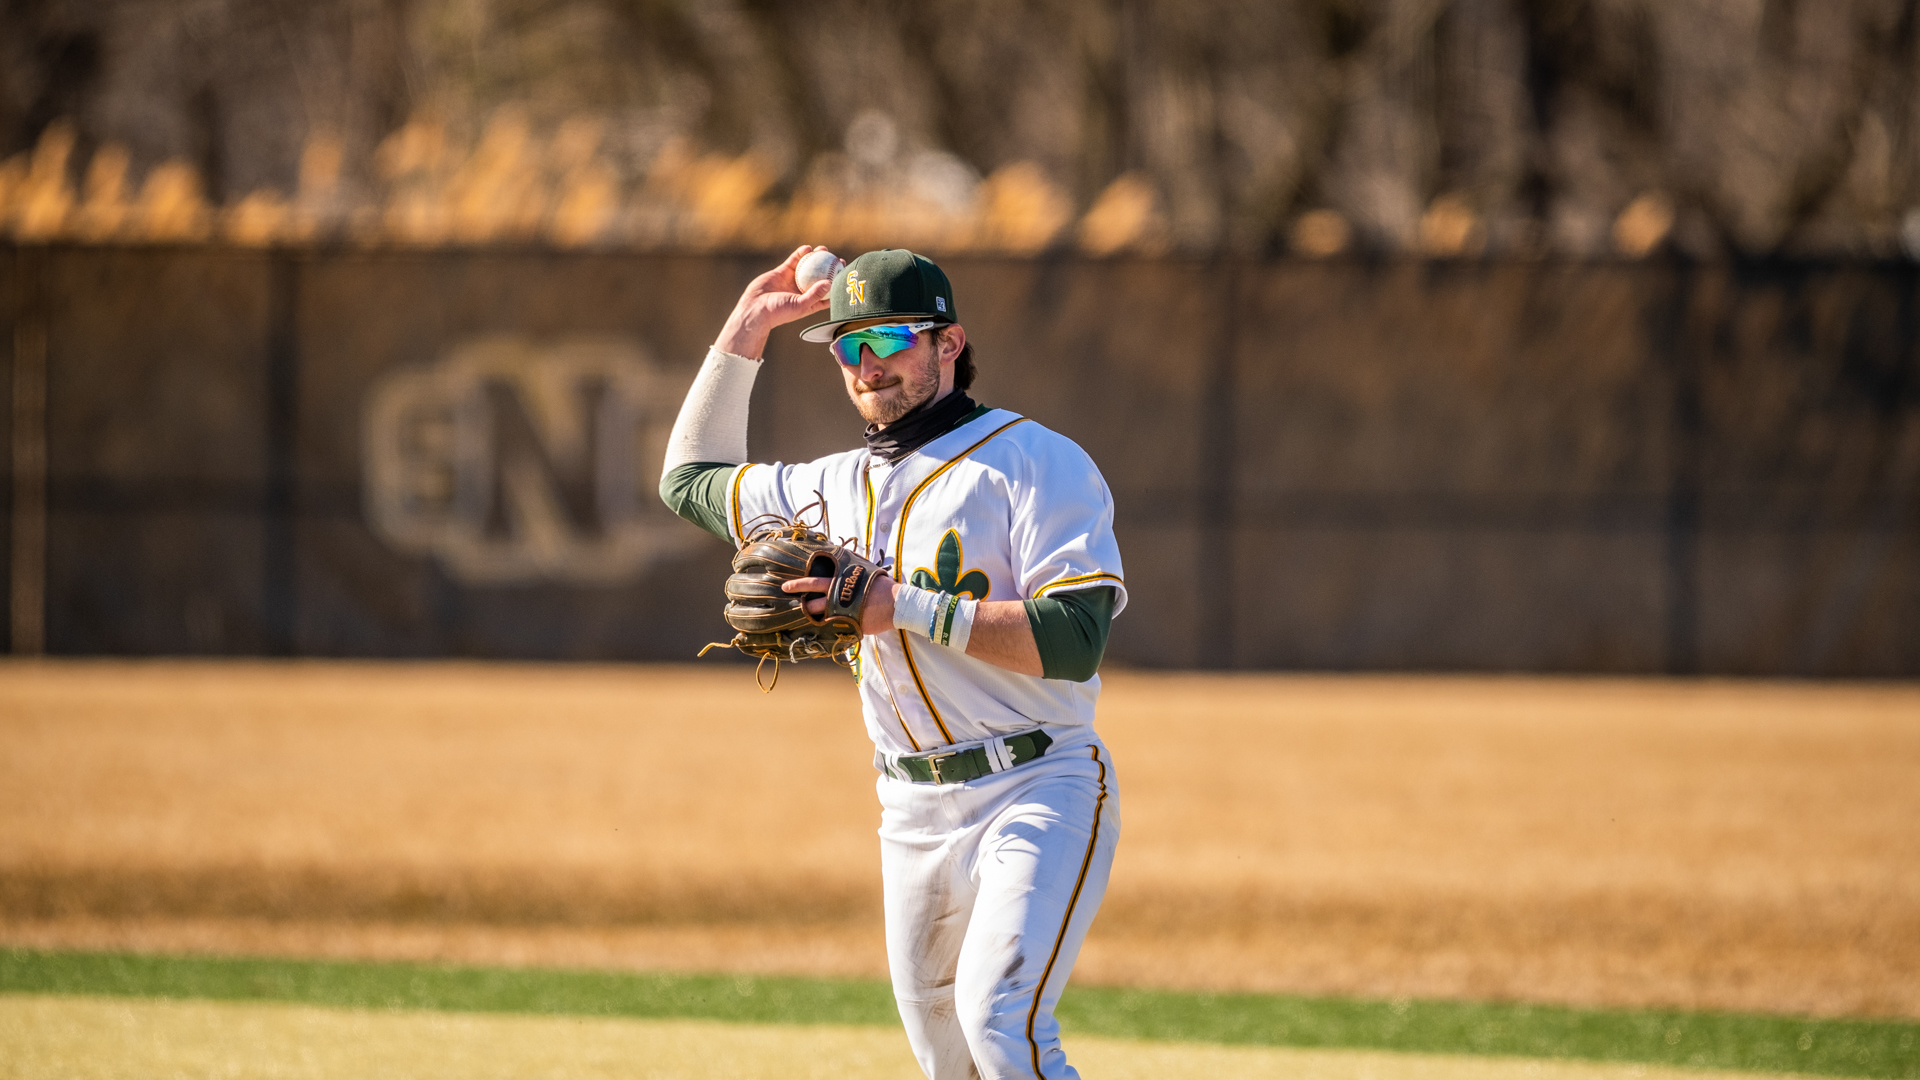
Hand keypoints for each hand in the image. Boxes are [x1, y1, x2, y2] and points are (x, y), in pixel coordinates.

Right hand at [714, 245, 834, 358]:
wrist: (755, 308)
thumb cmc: (778, 312)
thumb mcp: (799, 305)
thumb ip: (814, 295)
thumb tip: (830, 283)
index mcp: (810, 302)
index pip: (828, 292)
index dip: (837, 283)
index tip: (844, 273)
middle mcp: (803, 291)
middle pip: (820, 277)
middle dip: (830, 268)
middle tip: (837, 259)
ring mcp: (793, 280)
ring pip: (808, 267)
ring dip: (816, 257)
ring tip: (823, 249)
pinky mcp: (783, 272)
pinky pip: (794, 261)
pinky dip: (800, 254)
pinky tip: (807, 248)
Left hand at [781, 573, 895, 633]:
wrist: (897, 604)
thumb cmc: (881, 585)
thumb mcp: (864, 571)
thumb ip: (850, 568)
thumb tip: (840, 556)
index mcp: (840, 584)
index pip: (814, 583)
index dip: (799, 584)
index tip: (786, 586)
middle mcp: (838, 599)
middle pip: (812, 602)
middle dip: (797, 600)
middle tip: (785, 599)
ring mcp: (843, 615)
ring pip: (820, 617)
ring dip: (810, 616)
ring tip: (802, 616)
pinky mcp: (850, 627)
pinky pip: (834, 628)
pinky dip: (826, 628)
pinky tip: (820, 629)